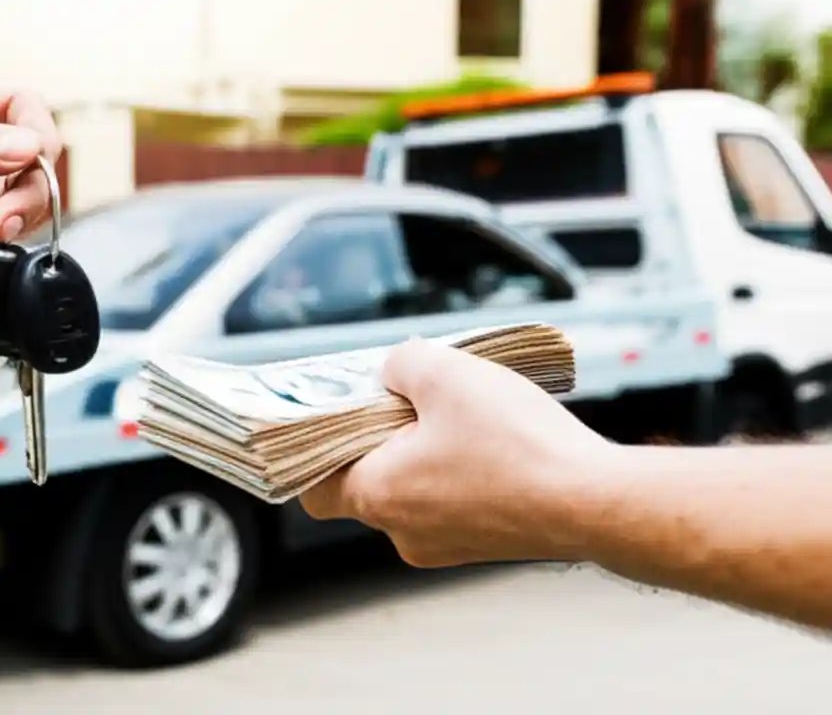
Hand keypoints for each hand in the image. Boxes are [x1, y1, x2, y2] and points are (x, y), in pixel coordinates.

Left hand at [299, 337, 611, 566]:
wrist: (596, 500)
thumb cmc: (518, 445)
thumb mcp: (447, 373)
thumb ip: (401, 364)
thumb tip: (393, 372)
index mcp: (378, 496)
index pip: (313, 483)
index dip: (317, 444)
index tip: (333, 411)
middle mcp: (403, 530)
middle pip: (364, 479)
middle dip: (378, 435)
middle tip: (404, 397)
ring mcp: (444, 544)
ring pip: (411, 488)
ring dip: (423, 449)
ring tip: (457, 411)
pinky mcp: (482, 542)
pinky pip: (451, 499)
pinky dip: (457, 469)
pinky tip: (489, 438)